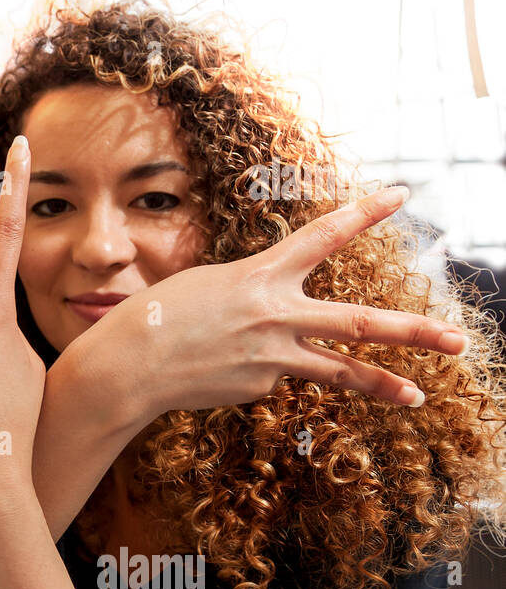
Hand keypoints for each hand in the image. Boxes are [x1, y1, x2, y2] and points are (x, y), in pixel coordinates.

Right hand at [60, 185, 468, 424]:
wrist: (130, 366)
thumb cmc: (156, 315)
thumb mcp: (208, 285)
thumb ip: (254, 295)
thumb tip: (281, 328)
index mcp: (261, 276)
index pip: (324, 236)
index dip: (365, 212)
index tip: (400, 193)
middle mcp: (277, 316)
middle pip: (360, 324)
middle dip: (414, 331)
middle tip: (458, 339)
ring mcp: (272, 358)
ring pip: (339, 371)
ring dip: (383, 383)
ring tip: (417, 395)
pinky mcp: (258, 388)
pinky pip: (270, 376)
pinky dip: (254, 370)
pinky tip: (218, 370)